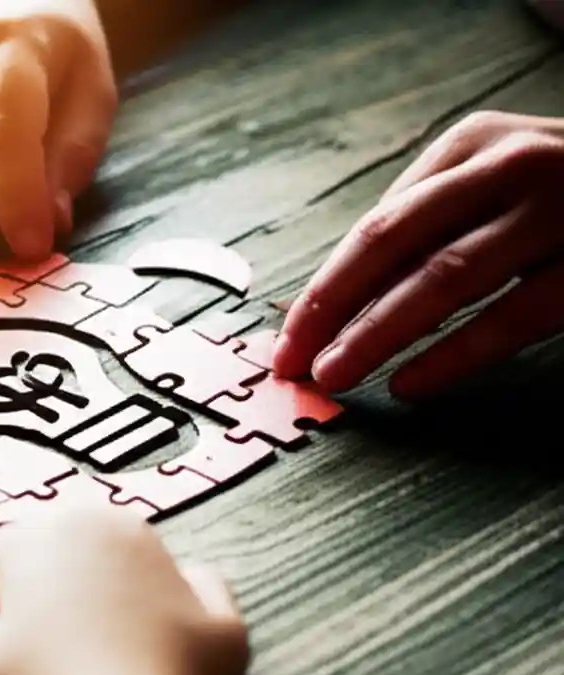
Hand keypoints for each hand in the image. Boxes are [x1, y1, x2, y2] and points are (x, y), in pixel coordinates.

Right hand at [0, 505, 247, 674]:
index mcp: (47, 527)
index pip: (10, 549)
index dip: (5, 595)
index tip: (11, 635)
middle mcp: (111, 524)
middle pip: (72, 543)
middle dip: (61, 580)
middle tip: (54, 641)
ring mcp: (170, 559)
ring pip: (129, 562)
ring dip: (115, 591)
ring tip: (102, 652)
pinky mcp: (217, 602)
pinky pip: (190, 593)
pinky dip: (175, 612)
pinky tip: (155, 650)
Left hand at [273, 111, 563, 398]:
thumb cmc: (563, 194)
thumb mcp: (496, 182)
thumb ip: (431, 226)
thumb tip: (339, 304)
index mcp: (472, 144)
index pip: (377, 225)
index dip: (325, 287)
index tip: (287, 337)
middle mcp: (511, 164)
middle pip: (395, 242)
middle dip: (333, 306)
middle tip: (295, 359)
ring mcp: (560, 209)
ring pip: (446, 277)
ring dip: (379, 332)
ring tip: (336, 373)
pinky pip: (514, 315)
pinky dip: (455, 353)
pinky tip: (411, 382)